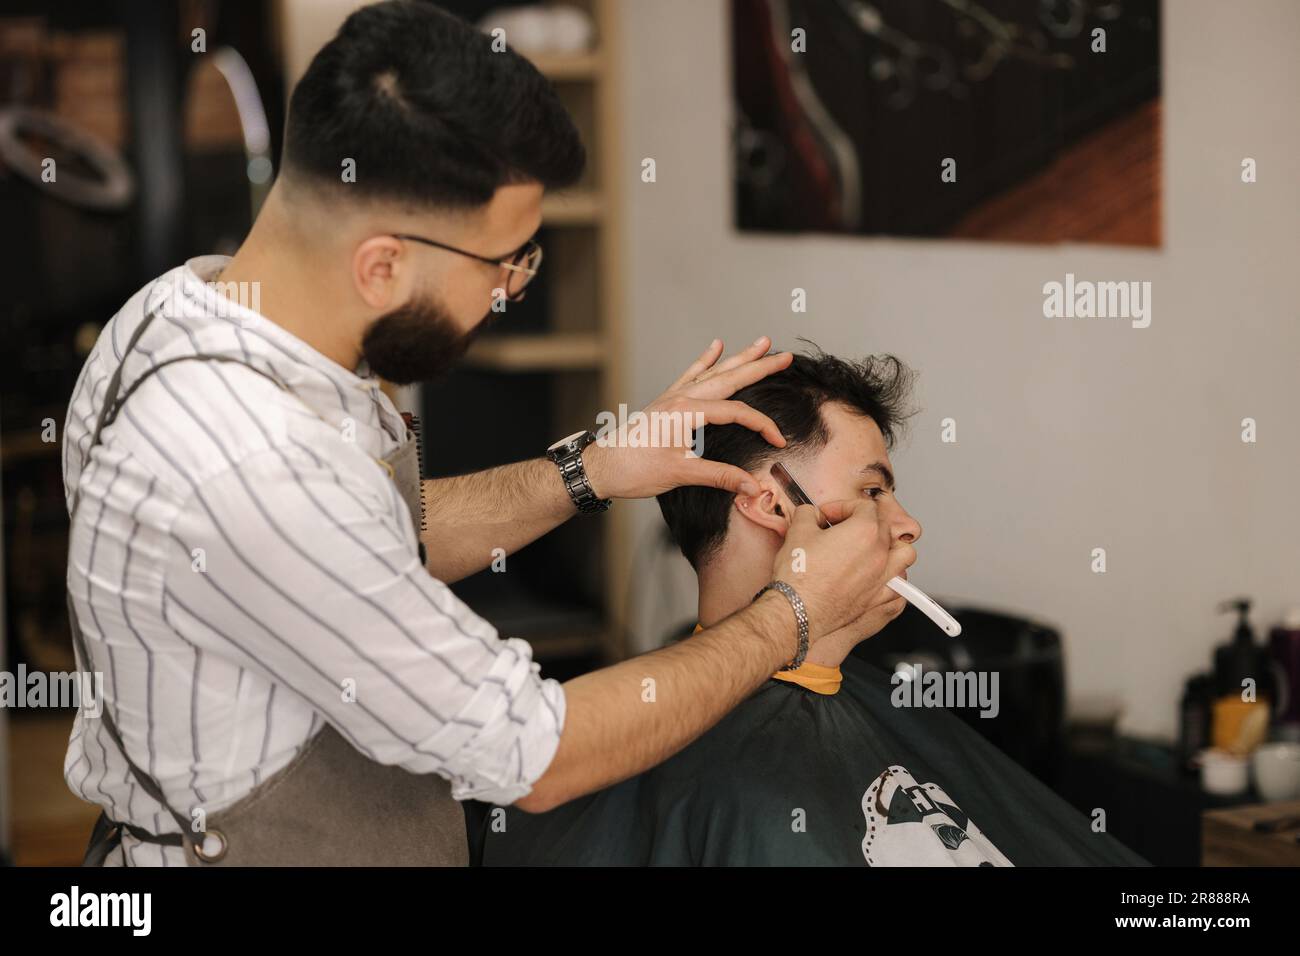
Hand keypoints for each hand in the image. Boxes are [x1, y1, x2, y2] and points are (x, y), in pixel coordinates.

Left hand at [582, 337, 792, 498]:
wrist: (601, 467)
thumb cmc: (634, 469)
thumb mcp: (680, 474)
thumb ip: (719, 476)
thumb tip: (751, 485)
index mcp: (686, 412)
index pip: (736, 412)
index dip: (762, 425)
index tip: (779, 440)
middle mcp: (680, 398)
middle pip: (729, 378)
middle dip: (759, 366)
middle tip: (785, 356)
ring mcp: (672, 397)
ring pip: (713, 372)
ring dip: (739, 358)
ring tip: (761, 342)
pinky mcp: (666, 402)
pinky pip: (691, 375)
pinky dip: (705, 360)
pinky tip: (715, 346)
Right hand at [770, 500, 914, 645]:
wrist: (798, 610)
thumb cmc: (800, 575)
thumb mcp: (797, 531)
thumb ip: (808, 514)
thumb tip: (810, 515)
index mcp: (864, 530)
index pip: (863, 506)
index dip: (842, 507)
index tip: (827, 516)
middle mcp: (879, 553)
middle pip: (883, 527)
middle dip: (862, 523)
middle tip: (840, 529)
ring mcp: (881, 578)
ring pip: (904, 555)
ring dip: (892, 548)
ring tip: (874, 549)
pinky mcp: (877, 599)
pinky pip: (898, 586)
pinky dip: (891, 579)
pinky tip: (877, 578)